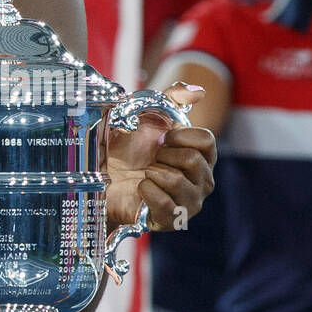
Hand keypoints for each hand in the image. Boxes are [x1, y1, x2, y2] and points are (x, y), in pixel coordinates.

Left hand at [105, 83, 215, 231]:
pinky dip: (146, 191)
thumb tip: (198, 90)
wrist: (104, 179)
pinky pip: (164, 202)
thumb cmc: (129, 148)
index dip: (179, 136)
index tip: (161, 139)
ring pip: (176, 181)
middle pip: (192, 160)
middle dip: (163, 156)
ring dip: (152, 173)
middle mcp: (203, 181)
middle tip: (150, 160)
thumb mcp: (148, 116)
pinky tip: (140, 189)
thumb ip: (172, 98)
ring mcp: (190, 203)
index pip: (206, 140)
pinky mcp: (173, 220)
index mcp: (203, 156)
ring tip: (145, 174)